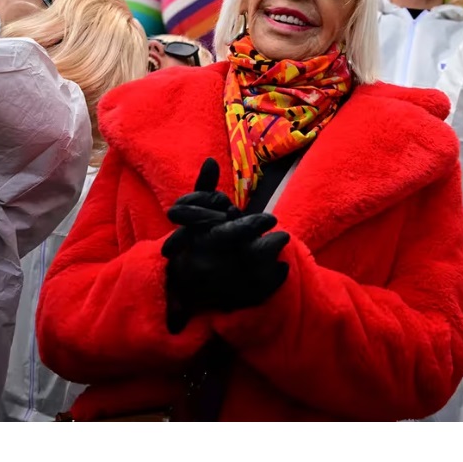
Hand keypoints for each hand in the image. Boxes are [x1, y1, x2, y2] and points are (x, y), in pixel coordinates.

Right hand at [162, 158, 290, 331]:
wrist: (180, 288)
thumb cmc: (190, 244)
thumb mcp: (194, 217)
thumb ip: (204, 189)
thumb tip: (211, 160)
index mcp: (205, 246)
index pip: (233, 235)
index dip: (254, 226)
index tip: (271, 219)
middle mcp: (214, 268)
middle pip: (249, 256)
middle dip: (270, 245)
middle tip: (282, 235)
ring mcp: (224, 287)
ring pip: (260, 275)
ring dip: (274, 262)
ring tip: (280, 249)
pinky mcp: (236, 302)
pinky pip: (264, 292)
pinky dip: (276, 279)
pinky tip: (281, 269)